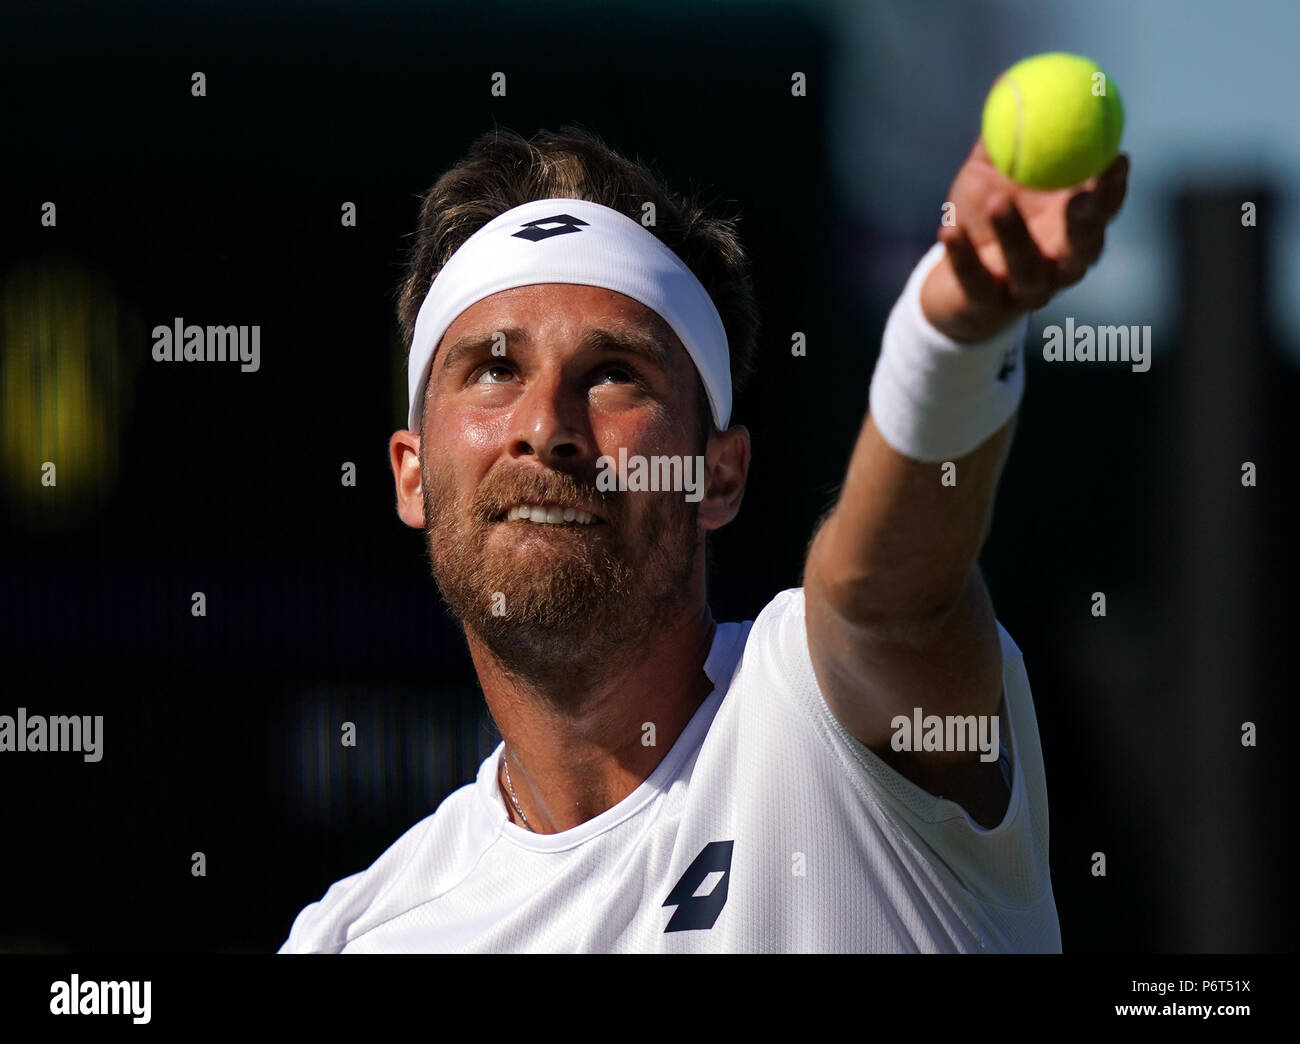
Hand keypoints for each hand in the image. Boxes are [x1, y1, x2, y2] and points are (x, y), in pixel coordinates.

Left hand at [920, 139, 1129, 341]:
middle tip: (1079, 196)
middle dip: (1087, 224)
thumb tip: (1008, 80)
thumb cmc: (982, 218)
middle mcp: (1056, 266)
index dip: (1114, 188)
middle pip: (1084, 249)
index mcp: (1069, 230)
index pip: (1103, 210)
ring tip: (1000, 200)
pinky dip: (962, 255)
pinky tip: (948, 228)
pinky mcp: (984, 309)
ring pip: (1029, 269)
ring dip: (1017, 236)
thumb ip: (1005, 135)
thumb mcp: (990, 174)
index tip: (1118, 155)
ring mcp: (1022, 291)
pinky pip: (975, 282)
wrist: (950, 284)